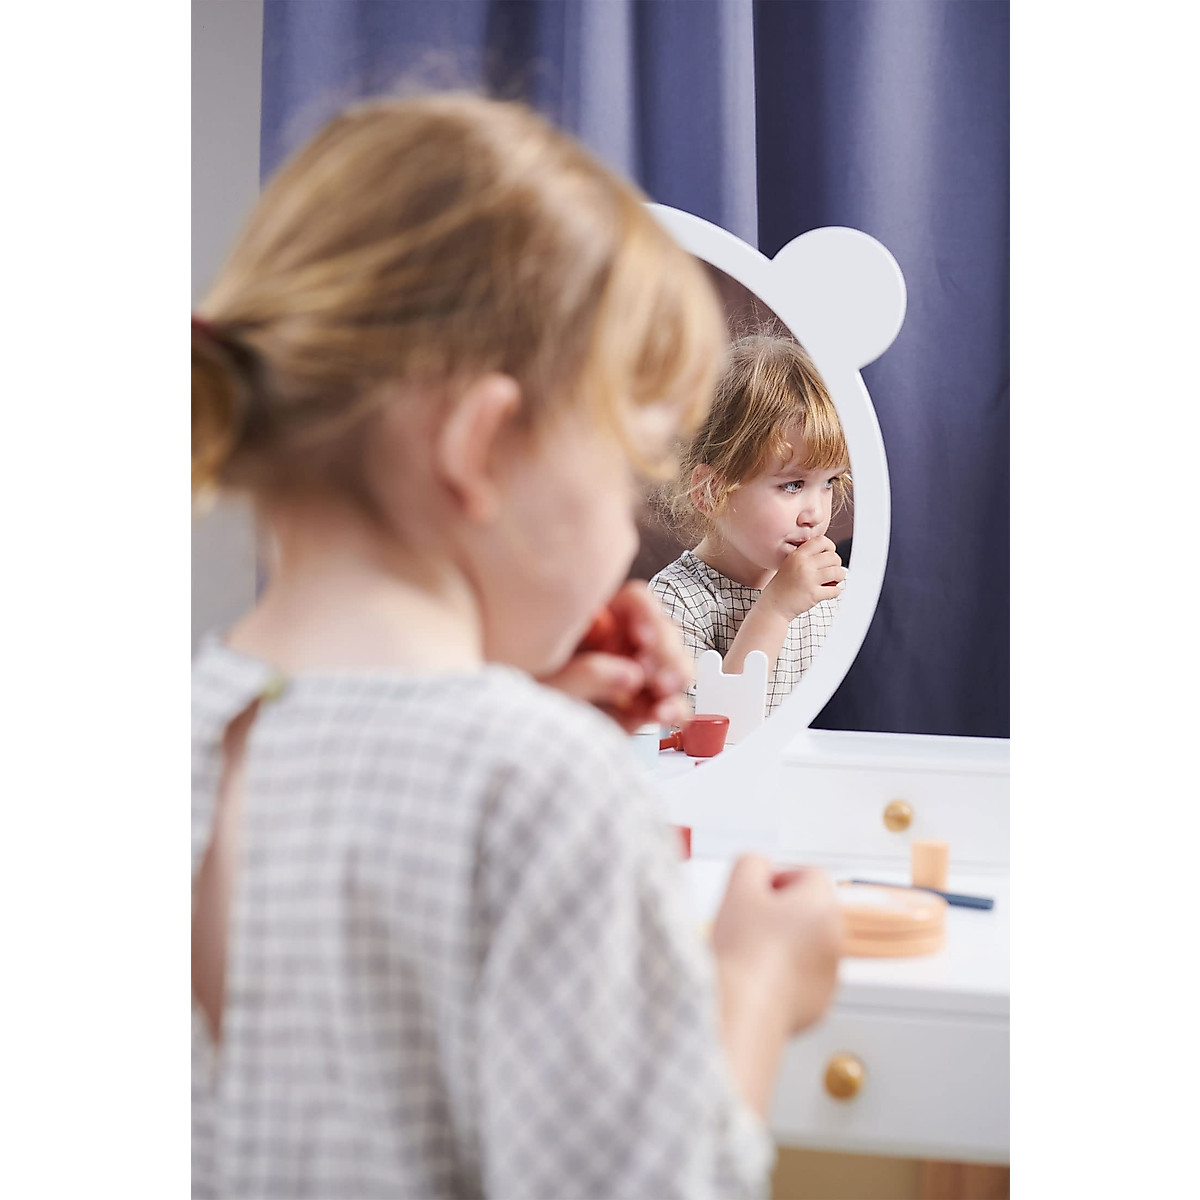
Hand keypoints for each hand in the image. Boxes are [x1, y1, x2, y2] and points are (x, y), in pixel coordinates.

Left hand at [538, 581, 691, 732]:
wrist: (523, 740)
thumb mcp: (545, 682)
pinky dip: (674, 710)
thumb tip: (630, 675)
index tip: (643, 639)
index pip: (636, 602)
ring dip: (675, 679)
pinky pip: (673, 703)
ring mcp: (634, 675)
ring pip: (676, 665)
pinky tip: (662, 716)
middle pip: (664, 631)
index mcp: (596, 623)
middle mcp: (620, 644)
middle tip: (655, 675)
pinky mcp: (642, 707)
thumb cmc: (523, 698)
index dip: (648, 615)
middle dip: (667, 653)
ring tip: (661, 697)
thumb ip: (585, 674)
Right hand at [712, 855, 842, 1035]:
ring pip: (810, 945)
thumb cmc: (743, 949)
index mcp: (822, 906)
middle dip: (785, 911)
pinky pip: (806, 979)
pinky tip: (759, 977)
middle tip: (751, 920)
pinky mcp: (820, 1004)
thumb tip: (761, 868)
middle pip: (813, 910)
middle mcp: (835, 939)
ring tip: (752, 951)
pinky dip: (787, 975)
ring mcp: (831, 975)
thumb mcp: (738, 887)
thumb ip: (752, 863)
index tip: (759, 893)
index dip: (781, 877)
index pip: (811, 875)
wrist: (745, 1008)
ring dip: (788, 943)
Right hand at [761, 535, 844, 619]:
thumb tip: (830, 552)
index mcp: (797, 555)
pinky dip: (835, 591)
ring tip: (832, 581)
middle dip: (836, 564)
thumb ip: (806, 556)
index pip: (821, 541)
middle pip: (833, 557)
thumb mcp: (789, 563)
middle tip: (831, 571)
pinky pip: (836, 590)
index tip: (829, 554)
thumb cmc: (782, 586)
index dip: (830, 546)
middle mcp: (803, 565)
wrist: (773, 605)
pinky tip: (828, 592)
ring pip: (838, 572)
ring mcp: (809, 580)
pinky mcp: (814, 594)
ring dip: (839, 577)